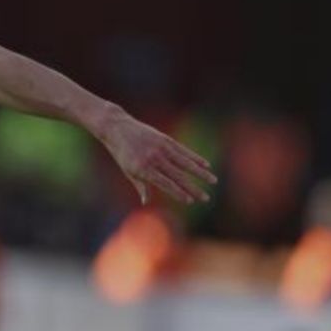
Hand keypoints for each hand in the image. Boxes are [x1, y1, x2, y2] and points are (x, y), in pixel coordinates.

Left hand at [100, 107, 215, 204]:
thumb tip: (146, 202)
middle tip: (206, 198)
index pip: (165, 184)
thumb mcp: (128, 171)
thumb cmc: (121, 153)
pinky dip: (195, 158)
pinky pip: (183, 150)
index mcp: (143, 170)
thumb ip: (140, 185)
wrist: (117, 128)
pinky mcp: (166, 139)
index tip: (190, 201)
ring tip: (213, 180)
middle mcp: (154, 159)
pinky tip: (205, 165)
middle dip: (193, 188)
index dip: (178, 193)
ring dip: (201, 173)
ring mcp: (161, 148)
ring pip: (185, 163)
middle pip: (178, 176)